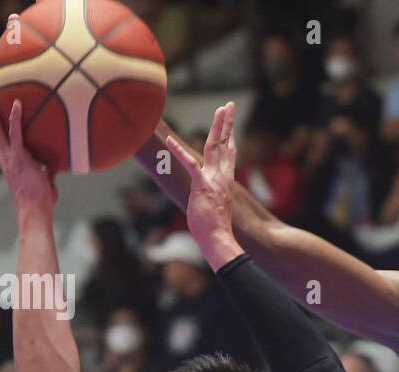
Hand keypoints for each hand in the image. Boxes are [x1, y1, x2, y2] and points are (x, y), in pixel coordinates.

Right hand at [0, 67, 57, 215]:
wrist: (35, 210)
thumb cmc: (41, 201)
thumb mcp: (45, 181)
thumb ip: (46, 171)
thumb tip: (53, 166)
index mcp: (10, 161)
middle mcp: (5, 157)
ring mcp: (10, 157)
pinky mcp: (19, 158)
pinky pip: (16, 134)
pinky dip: (16, 119)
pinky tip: (18, 104)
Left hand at [167, 101, 238, 257]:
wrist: (219, 239)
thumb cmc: (215, 229)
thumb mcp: (215, 207)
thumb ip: (212, 196)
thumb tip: (209, 199)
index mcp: (226, 181)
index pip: (229, 154)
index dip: (230, 136)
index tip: (230, 122)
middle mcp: (223, 177)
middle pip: (225, 144)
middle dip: (226, 123)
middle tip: (228, 105)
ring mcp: (213, 180)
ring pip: (214, 147)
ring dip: (217, 127)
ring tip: (219, 110)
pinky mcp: (201, 186)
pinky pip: (189, 165)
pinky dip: (178, 153)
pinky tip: (168, 142)